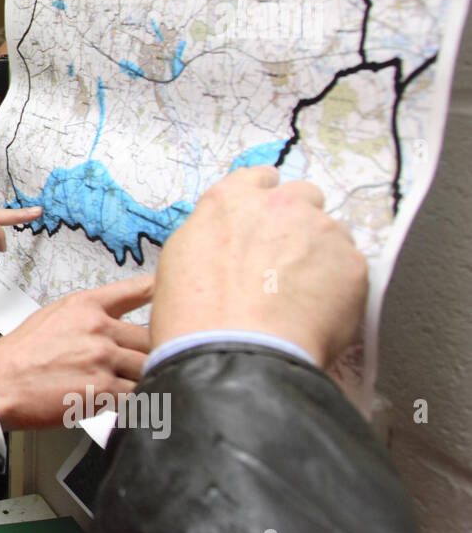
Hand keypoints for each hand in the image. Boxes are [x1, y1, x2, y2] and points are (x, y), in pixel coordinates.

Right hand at [0, 275, 152, 430]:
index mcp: (86, 305)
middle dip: (157, 352)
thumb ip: (87, 317)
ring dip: (150, 378)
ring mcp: (102, 358)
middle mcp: (98, 327)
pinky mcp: (102, 390)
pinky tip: (136, 403)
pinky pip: (138, 395)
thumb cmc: (19, 355)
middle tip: (162, 359)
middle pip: (152, 336)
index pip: (137, 290)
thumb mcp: (53, 317)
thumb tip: (112, 324)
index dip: (164, 291)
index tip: (181, 292)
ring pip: (150, 366)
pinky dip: (140, 401)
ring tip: (149, 384)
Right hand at [151, 166, 366, 364]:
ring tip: (301, 296)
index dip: (263, 201)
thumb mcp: (179, 259)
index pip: (259, 178)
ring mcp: (320, 230)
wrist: (234, 354)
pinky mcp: (352, 263)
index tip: (263, 222)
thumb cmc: (193, 315)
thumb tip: (230, 240)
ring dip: (320, 254)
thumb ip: (213, 235)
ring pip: (331, 232)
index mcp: (231, 200)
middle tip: (284, 261)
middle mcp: (279, 204)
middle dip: (297, 222)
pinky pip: (350, 268)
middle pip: (302, 196)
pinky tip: (316, 314)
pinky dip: (338, 287)